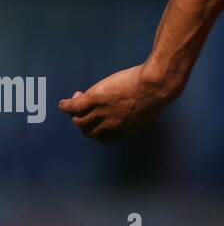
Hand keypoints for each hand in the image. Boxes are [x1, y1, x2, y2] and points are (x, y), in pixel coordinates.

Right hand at [58, 62, 179, 141]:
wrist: (154, 87)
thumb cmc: (156, 99)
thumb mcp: (147, 116)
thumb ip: (136, 120)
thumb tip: (135, 117)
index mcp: (123, 131)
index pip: (103, 138)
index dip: (98, 130)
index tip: (98, 121)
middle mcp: (109, 126)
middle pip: (89, 131)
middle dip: (85, 122)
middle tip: (87, 109)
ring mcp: (101, 113)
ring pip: (79, 121)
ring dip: (75, 113)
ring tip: (76, 101)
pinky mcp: (94, 99)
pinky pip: (73, 107)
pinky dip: (66, 106)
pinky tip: (65, 102)